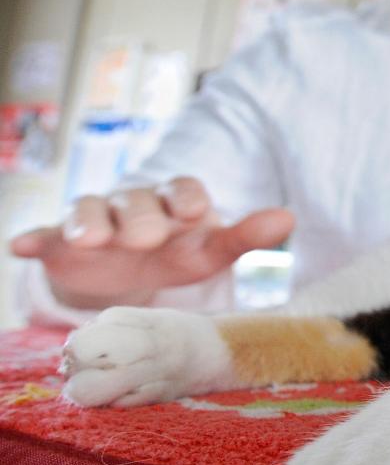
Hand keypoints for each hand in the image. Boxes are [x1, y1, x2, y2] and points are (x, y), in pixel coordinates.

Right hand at [8, 177, 294, 309]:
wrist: (128, 274)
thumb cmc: (176, 253)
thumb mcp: (210, 250)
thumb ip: (245, 236)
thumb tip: (287, 217)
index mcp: (174, 202)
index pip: (183, 190)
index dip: (188, 198)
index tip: (196, 212)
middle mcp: (133, 204)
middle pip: (135, 201)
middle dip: (139, 216)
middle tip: (143, 237)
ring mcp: (94, 221)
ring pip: (88, 212)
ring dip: (88, 222)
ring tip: (90, 238)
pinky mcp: (60, 242)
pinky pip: (45, 236)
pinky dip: (34, 239)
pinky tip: (23, 245)